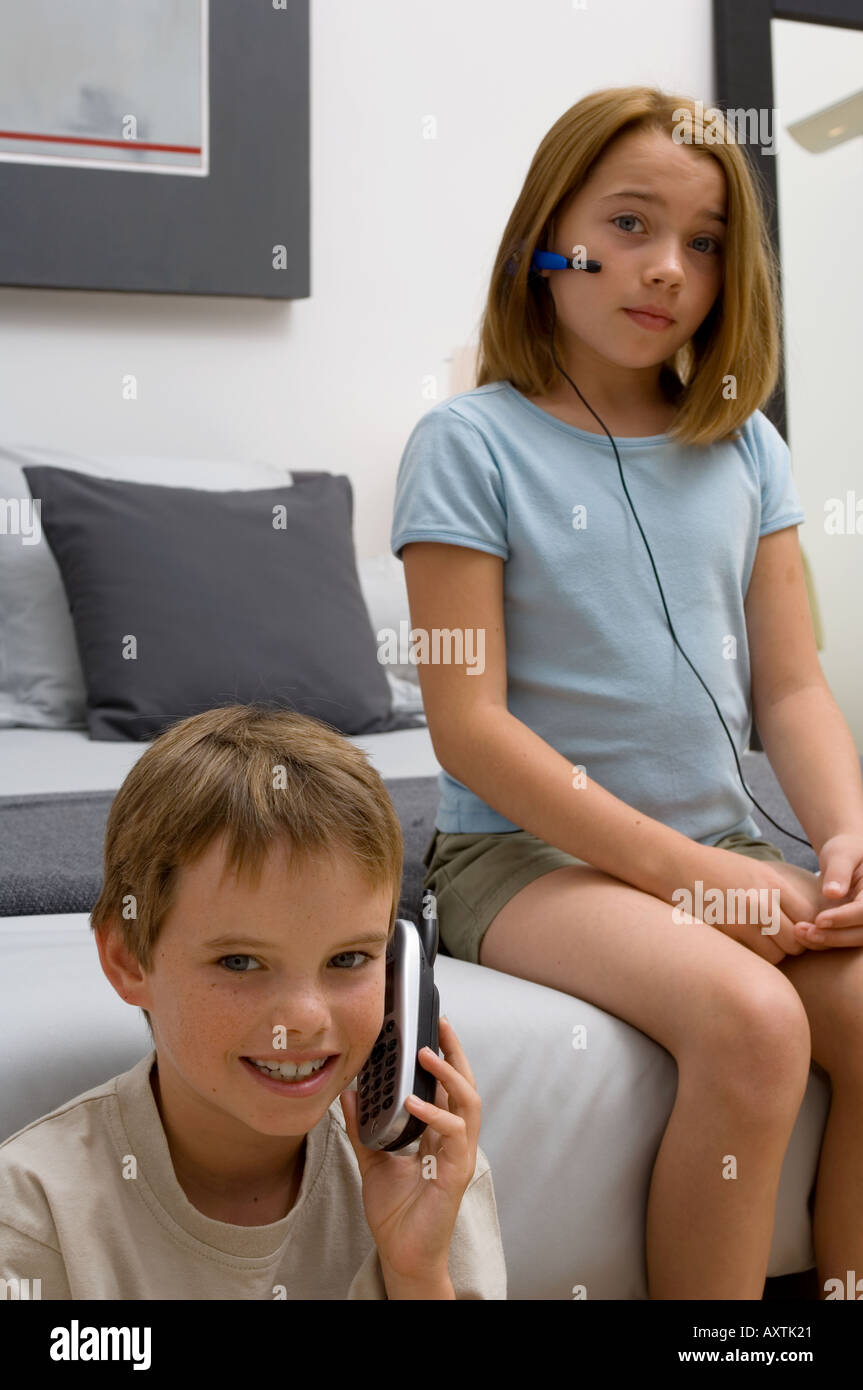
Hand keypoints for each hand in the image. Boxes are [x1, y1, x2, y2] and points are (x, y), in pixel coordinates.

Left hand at [339, 1017, 480, 1297]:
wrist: (402, 1254)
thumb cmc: (395, 1211)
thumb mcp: (371, 1159)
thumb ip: (362, 1127)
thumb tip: (347, 1092)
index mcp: (438, 1133)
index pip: (447, 1086)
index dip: (444, 1055)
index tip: (432, 1026)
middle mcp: (454, 1139)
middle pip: (466, 1085)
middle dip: (456, 1053)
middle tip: (440, 1024)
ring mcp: (458, 1155)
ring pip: (468, 1104)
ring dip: (449, 1076)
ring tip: (427, 1055)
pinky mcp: (455, 1173)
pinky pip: (454, 1135)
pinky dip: (436, 1115)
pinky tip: (414, 1104)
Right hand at [674, 847, 821, 962]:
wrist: (674, 865)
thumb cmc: (713, 868)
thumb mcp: (752, 870)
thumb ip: (776, 892)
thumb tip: (802, 919)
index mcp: (771, 882)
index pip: (808, 917)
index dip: (804, 928)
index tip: (794, 930)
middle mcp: (760, 900)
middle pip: (796, 940)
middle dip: (789, 946)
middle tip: (775, 941)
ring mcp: (741, 918)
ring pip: (777, 955)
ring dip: (770, 954)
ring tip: (757, 945)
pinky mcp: (724, 933)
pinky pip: (751, 958)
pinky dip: (751, 958)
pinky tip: (740, 946)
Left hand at [791, 832, 862, 950]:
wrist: (846, 859)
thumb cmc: (845, 851)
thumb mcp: (841, 853)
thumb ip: (838, 871)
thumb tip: (833, 893)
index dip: (844, 918)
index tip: (819, 919)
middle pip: (862, 932)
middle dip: (834, 936)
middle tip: (805, 932)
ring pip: (854, 940)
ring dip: (827, 941)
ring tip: (800, 933)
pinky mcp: (854, 927)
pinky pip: (844, 940)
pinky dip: (824, 941)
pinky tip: (804, 935)